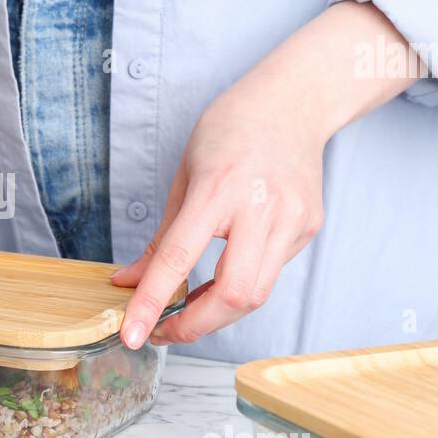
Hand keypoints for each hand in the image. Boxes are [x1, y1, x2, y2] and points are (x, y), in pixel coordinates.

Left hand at [111, 1, 422, 345]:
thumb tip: (128, 283)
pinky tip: (227, 269)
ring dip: (217, 313)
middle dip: (194, 326)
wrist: (292, 101)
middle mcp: (260, 207)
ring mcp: (292, 219)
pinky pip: (271, 272)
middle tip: (163, 332)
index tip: (132, 336)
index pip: (179, 258)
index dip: (152, 303)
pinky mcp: (309, 227)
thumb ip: (161, 239)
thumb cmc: (230, 131)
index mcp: (217, 189)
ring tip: (190, 308)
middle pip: (233, 296)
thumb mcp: (184, 176)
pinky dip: (242, 284)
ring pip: (256, 295)